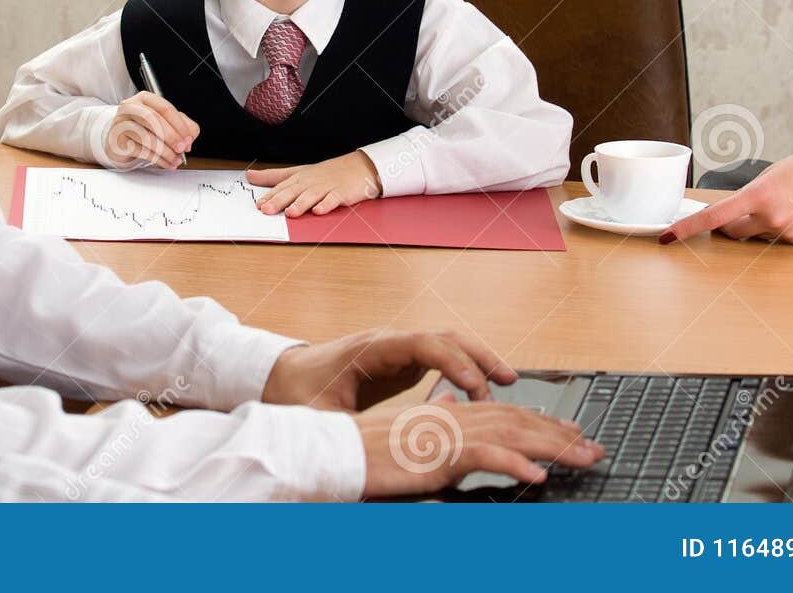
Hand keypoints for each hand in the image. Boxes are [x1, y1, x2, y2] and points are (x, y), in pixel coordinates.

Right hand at [103, 92, 198, 168]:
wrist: (120, 140)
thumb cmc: (144, 128)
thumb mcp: (166, 123)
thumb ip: (183, 126)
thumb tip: (190, 137)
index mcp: (145, 99)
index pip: (165, 108)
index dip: (179, 125)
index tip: (188, 138)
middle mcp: (131, 107)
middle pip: (153, 120)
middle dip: (172, 136)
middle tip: (182, 149)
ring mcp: (122, 123)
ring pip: (146, 137)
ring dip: (165, 152)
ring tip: (175, 159)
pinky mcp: (118, 140)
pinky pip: (140, 150)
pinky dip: (157, 159)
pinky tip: (165, 163)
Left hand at [245, 151, 380, 215]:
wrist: (358, 167)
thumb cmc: (327, 173)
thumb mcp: (298, 172)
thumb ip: (273, 176)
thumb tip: (249, 175)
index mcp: (299, 178)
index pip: (281, 187)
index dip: (269, 196)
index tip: (257, 205)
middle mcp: (310, 182)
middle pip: (293, 191)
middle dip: (279, 200)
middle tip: (266, 209)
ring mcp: (326, 187)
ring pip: (311, 196)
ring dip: (301, 204)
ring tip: (290, 212)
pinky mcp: (341, 193)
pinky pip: (333, 199)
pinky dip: (326, 205)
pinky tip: (319, 211)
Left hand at [262, 327, 520, 409]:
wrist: (282, 375)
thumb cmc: (297, 393)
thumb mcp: (317, 417)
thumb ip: (343, 433)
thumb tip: (360, 456)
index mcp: (372, 350)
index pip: (424, 345)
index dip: (454, 363)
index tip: (476, 388)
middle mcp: (390, 343)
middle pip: (445, 337)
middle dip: (479, 356)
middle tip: (510, 380)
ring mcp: (398, 350)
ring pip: (448, 344)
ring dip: (478, 359)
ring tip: (510, 381)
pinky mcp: (401, 362)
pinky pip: (442, 358)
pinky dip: (466, 369)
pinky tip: (484, 391)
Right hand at [355, 394, 603, 497]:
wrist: (340, 451)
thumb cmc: (369, 446)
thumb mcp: (408, 428)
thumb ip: (433, 415)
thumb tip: (448, 400)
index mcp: (452, 413)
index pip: (508, 413)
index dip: (543, 422)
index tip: (572, 432)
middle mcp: (457, 417)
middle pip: (520, 420)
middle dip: (561, 434)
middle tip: (594, 448)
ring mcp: (450, 434)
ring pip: (513, 433)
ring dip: (552, 447)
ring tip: (583, 459)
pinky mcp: (440, 454)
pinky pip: (486, 457)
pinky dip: (514, 464)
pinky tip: (537, 477)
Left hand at [661, 137, 792, 245]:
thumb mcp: (772, 174)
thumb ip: (750, 195)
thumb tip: (734, 213)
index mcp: (760, 195)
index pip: (713, 217)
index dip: (687, 229)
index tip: (668, 236)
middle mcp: (772, 218)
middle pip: (732, 231)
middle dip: (728, 224)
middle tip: (740, 210)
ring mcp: (788, 233)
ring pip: (756, 236)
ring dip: (757, 225)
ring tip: (784, 203)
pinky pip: (779, 239)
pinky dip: (780, 228)